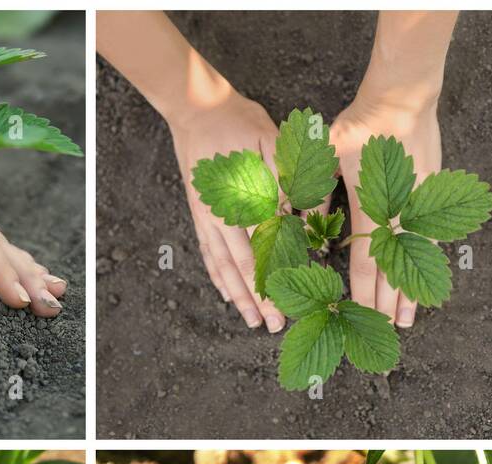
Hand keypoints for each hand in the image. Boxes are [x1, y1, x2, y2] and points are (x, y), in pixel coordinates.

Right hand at [168, 95, 284, 331]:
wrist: (197, 107)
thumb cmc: (240, 121)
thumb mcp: (271, 143)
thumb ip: (283, 182)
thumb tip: (294, 221)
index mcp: (243, 199)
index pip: (265, 249)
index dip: (278, 277)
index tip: (291, 301)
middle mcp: (223, 216)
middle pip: (243, 267)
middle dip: (260, 299)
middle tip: (274, 326)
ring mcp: (207, 219)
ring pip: (223, 267)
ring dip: (239, 297)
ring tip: (252, 322)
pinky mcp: (199, 217)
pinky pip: (209, 254)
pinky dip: (218, 277)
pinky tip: (227, 295)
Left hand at [330, 98, 441, 328]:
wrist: (401, 98)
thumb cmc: (360, 125)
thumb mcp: (325, 155)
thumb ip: (313, 190)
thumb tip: (301, 221)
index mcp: (368, 210)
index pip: (363, 263)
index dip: (361, 293)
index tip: (358, 313)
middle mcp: (395, 215)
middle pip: (390, 271)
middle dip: (385, 304)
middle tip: (383, 332)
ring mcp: (416, 208)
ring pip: (412, 261)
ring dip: (408, 293)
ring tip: (406, 322)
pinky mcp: (430, 199)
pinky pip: (429, 242)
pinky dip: (426, 266)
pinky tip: (427, 283)